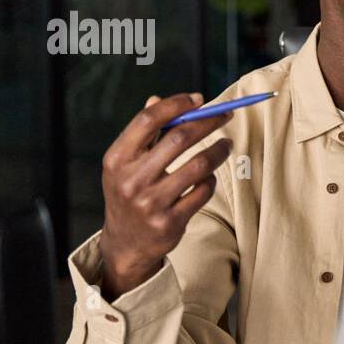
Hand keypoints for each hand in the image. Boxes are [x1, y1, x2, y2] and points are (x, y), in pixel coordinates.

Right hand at [99, 93, 233, 298]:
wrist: (126, 243)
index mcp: (117, 160)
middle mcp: (131, 180)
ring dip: (218, 150)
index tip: (198, 99)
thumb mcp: (124, 165)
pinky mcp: (171, 222)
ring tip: (226, 144)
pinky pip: (203, 191)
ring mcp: (151, 203)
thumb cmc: (128, 194)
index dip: (176, 105)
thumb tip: (158, 99)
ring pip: (199, 166)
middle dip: (207, 122)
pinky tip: (209, 176)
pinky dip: (211, 179)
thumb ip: (142, 134)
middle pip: (179, 138)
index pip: (148, 120)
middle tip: (225, 115)